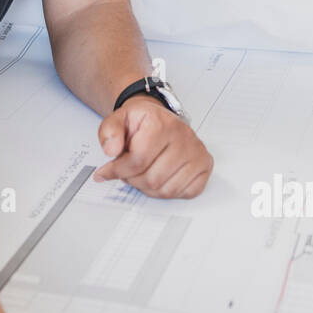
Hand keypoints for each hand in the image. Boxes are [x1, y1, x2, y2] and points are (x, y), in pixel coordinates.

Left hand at [93, 95, 212, 197]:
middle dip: (133, 180)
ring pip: (167, 190)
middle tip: (127, 171)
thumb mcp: (119, 119)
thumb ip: (109, 131)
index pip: (138, 160)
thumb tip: (111, 150)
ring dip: (148, 188)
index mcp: (162, 124)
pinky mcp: (204, 165)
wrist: (161, 119)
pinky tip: (160, 178)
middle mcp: (184, 137)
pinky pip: (185, 193)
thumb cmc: (143, 122)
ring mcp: (197, 152)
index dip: (117, 170)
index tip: (107, 171)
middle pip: (152, 179)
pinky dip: (168, 191)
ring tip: (142, 173)